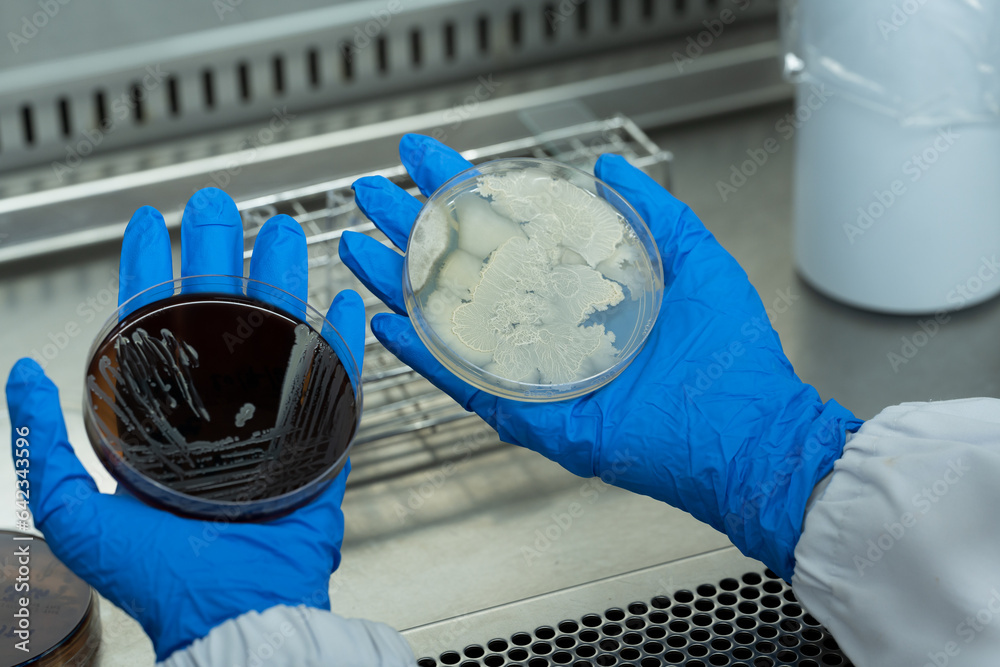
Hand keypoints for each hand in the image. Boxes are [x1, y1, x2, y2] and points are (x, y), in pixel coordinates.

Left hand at [5, 188, 365, 660]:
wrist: (238, 607)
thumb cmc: (160, 573)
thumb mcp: (74, 512)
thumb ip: (42, 444)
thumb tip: (22, 376)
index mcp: (161, 419)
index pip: (150, 324)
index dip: (148, 272)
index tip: (149, 225)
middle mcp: (216, 409)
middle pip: (219, 313)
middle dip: (218, 252)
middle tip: (218, 206)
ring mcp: (272, 419)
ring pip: (280, 330)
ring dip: (283, 278)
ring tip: (284, 231)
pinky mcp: (319, 437)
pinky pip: (338, 376)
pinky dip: (346, 338)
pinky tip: (345, 303)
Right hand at [340, 135, 861, 579]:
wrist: (744, 429)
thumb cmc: (728, 354)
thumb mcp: (692, 259)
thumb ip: (650, 210)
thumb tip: (608, 165)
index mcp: (577, 286)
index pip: (508, 229)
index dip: (464, 191)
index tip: (427, 158)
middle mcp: (546, 325)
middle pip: (465, 272)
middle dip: (413, 231)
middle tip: (370, 197)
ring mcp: (532, 369)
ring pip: (452, 324)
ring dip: (402, 284)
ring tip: (358, 247)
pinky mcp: (529, 414)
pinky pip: (467, 382)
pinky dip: (426, 355)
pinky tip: (392, 322)